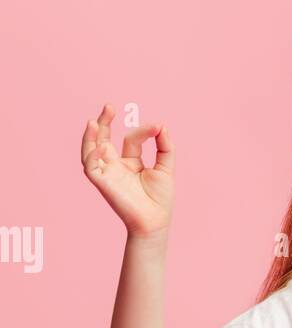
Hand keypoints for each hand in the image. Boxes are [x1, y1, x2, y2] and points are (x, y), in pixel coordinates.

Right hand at [80, 103, 174, 237]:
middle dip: (103, 122)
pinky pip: (90, 167)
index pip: (131, 139)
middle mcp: (116, 166)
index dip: (143, 131)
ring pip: (90, 151)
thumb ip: (165, 146)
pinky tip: (100, 145)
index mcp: (130, 162)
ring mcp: (108, 174)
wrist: (156, 221)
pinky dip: (92, 155)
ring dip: (90, 136)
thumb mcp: (166, 166)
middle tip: (109, 106)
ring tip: (93, 121)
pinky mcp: (103, 184)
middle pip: (103, 139)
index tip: (157, 128)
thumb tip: (161, 125)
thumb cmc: (161, 199)